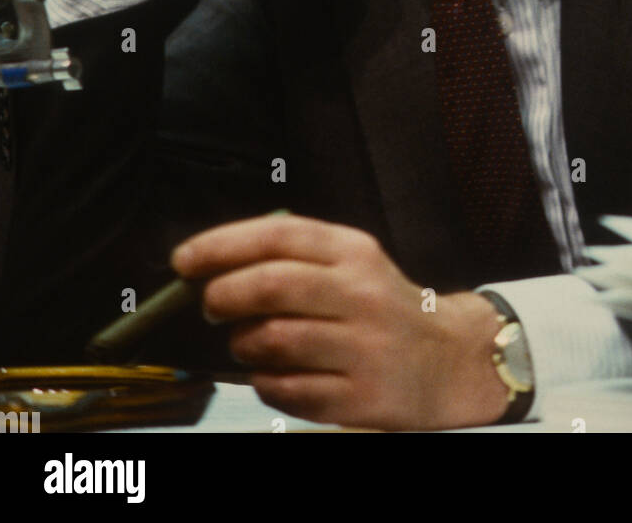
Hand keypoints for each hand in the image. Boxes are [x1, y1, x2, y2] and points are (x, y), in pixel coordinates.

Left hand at [171, 212, 510, 430]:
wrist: (445, 360)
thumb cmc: (380, 308)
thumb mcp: (350, 263)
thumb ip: (293, 257)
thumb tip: (212, 267)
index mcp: (353, 252)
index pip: (278, 234)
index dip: (222, 244)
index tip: (185, 261)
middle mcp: (362, 294)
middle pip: (271, 285)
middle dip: (222, 295)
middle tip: (209, 305)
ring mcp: (364, 348)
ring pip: (272, 341)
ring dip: (241, 344)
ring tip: (246, 343)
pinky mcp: (362, 397)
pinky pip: (287, 390)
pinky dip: (266, 383)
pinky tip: (275, 374)